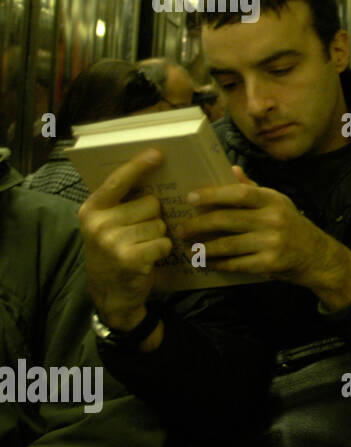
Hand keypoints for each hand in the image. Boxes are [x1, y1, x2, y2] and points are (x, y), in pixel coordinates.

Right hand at [79, 149, 173, 328]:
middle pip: (150, 203)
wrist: (110, 294)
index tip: (157, 153)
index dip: (138, 165)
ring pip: (159, 223)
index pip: (118, 181)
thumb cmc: (115, 252)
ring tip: (141, 246)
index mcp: (92, 209)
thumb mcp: (107, 225)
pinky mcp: (129, 258)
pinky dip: (162, 250)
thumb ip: (121, 203)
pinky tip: (148, 258)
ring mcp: (112, 241)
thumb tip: (153, 176)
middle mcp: (98, 223)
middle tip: (139, 232)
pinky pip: (163, 242)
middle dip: (153, 217)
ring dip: (158, 235)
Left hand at [177, 166, 350, 309]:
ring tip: (190, 248)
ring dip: (204, 247)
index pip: (240, 193)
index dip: (213, 194)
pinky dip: (218, 264)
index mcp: (273, 200)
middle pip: (227, 219)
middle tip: (181, 229)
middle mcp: (273, 219)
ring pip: (227, 244)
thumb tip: (230, 169)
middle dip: (199, 224)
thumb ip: (253, 188)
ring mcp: (272, 243)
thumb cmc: (293, 226)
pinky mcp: (269, 264)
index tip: (191, 198)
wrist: (318, 256)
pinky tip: (208, 262)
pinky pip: (236, 264)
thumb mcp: (278, 203)